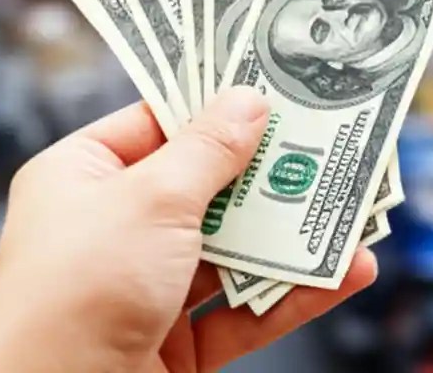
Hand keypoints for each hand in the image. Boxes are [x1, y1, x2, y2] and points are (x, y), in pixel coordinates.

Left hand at [0, 87, 376, 371]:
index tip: (279, 89)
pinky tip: (344, 273)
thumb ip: (209, 150)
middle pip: (209, 189)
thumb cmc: (78, 293)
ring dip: (293, 237)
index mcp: (81, 179)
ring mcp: (147, 289)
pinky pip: (246, 310)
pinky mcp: (177, 343)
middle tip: (334, 149)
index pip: (158, 125)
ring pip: (235, 252)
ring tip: (354, 213)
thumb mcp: (152, 200)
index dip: (218, 107)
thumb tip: (249, 102)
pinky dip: (294, 294)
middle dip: (271, 175)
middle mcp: (113, 230)